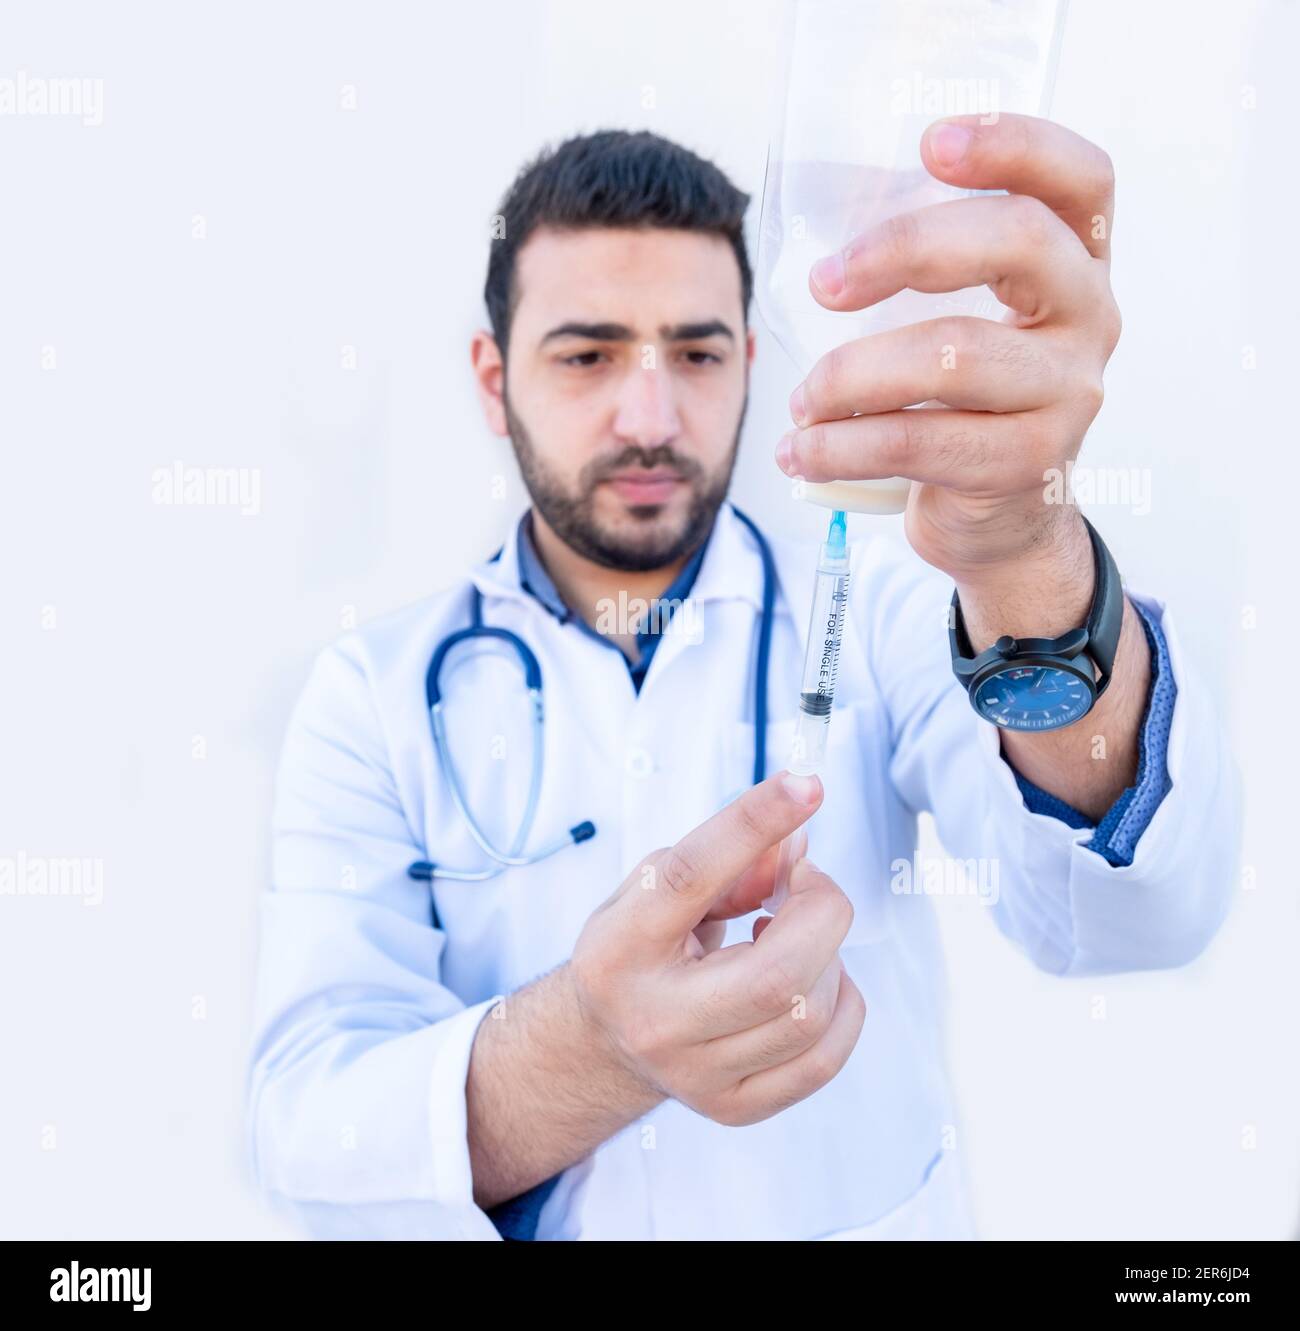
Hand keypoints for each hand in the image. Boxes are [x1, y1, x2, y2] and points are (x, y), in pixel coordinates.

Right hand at [569, 771, 866, 1127]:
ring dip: (828, 956)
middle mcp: (654, 1018)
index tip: (806, 785)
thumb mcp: (656, 886)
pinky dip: (840, 1003)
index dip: (753, 824)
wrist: (603, 1041)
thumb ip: (724, 858)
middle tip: (806, 883)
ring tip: (793, 934)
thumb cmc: (639, 946)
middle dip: (820, 910)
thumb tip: (798, 838)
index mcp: (621, 946)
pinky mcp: (734, 1108)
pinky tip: (812, 980)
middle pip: (777, 973)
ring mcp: (696, 1075)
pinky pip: (826, 1057)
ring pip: (809, 1013)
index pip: (689, 878)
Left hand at [775, 113, 1121, 586]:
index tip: (930, 143)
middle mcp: (1090, 318)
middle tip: (824, 284)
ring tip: (800, 401)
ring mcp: (1068, 394)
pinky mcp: (1028, 463)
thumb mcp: (965, 325)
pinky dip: (841, 446)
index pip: (1080, 180)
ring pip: (952, 355)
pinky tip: (801, 452)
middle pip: (1016, 241)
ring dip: (849, 376)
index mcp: (1077, 264)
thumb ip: (928, 278)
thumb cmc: (963, 405)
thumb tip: (814, 249)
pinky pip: (919, 441)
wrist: (999, 521)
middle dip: (902, 249)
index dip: (1015, 145)